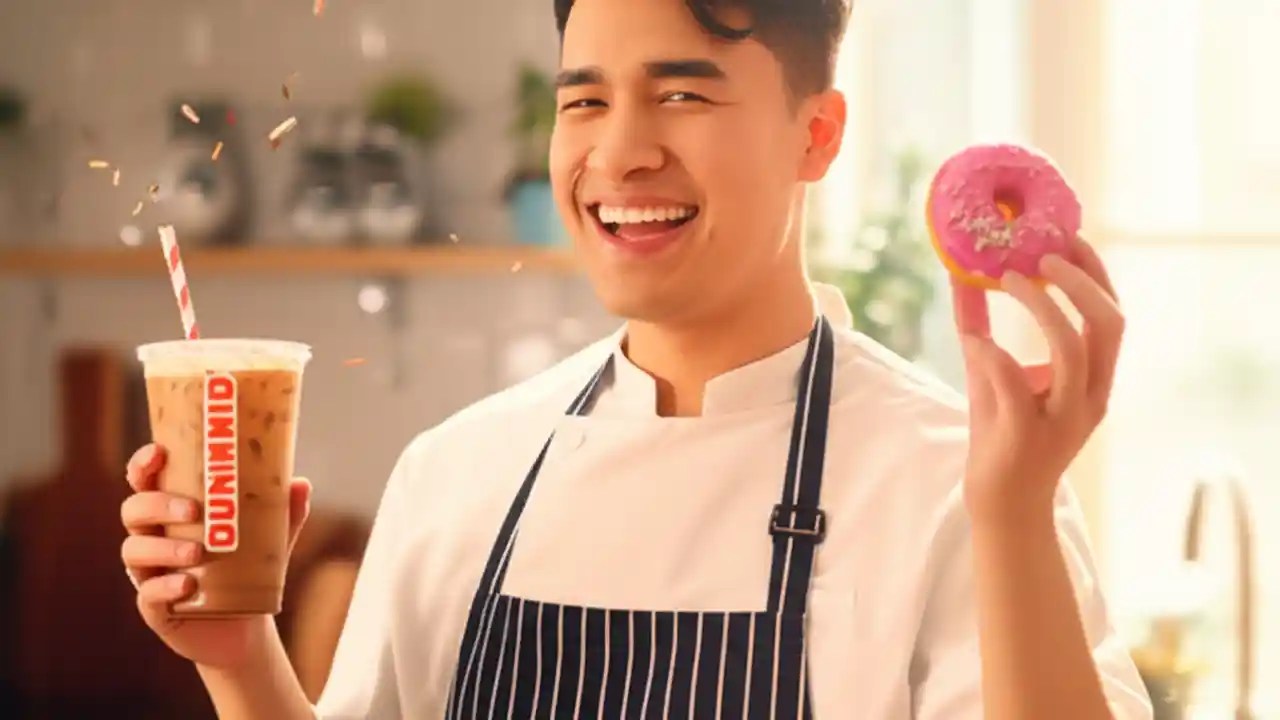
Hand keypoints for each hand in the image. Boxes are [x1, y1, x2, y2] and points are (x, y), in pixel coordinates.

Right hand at [121, 444, 312, 667]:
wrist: (245, 624)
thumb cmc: (248, 568)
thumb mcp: (271, 538)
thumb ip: (284, 512)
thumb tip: (301, 484)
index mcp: (173, 513)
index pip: (145, 482)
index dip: (143, 465)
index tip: (158, 453)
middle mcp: (153, 538)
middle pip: (134, 511)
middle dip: (158, 505)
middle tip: (194, 511)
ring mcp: (149, 573)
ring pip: (133, 551)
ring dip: (163, 547)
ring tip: (197, 552)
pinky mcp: (154, 607)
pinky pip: (147, 594)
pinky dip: (165, 586)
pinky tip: (188, 585)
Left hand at [952, 238, 1124, 520]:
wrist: (1002, 504)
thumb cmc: (1001, 436)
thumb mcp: (991, 375)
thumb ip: (980, 328)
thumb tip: (959, 277)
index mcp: (1093, 380)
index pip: (1111, 316)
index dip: (1095, 273)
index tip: (1069, 237)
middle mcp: (1089, 396)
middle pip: (1109, 325)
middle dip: (1081, 282)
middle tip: (1044, 253)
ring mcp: (1062, 417)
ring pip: (1073, 350)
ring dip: (1042, 308)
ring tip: (1009, 278)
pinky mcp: (1029, 436)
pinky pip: (1018, 383)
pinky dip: (995, 355)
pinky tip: (974, 340)